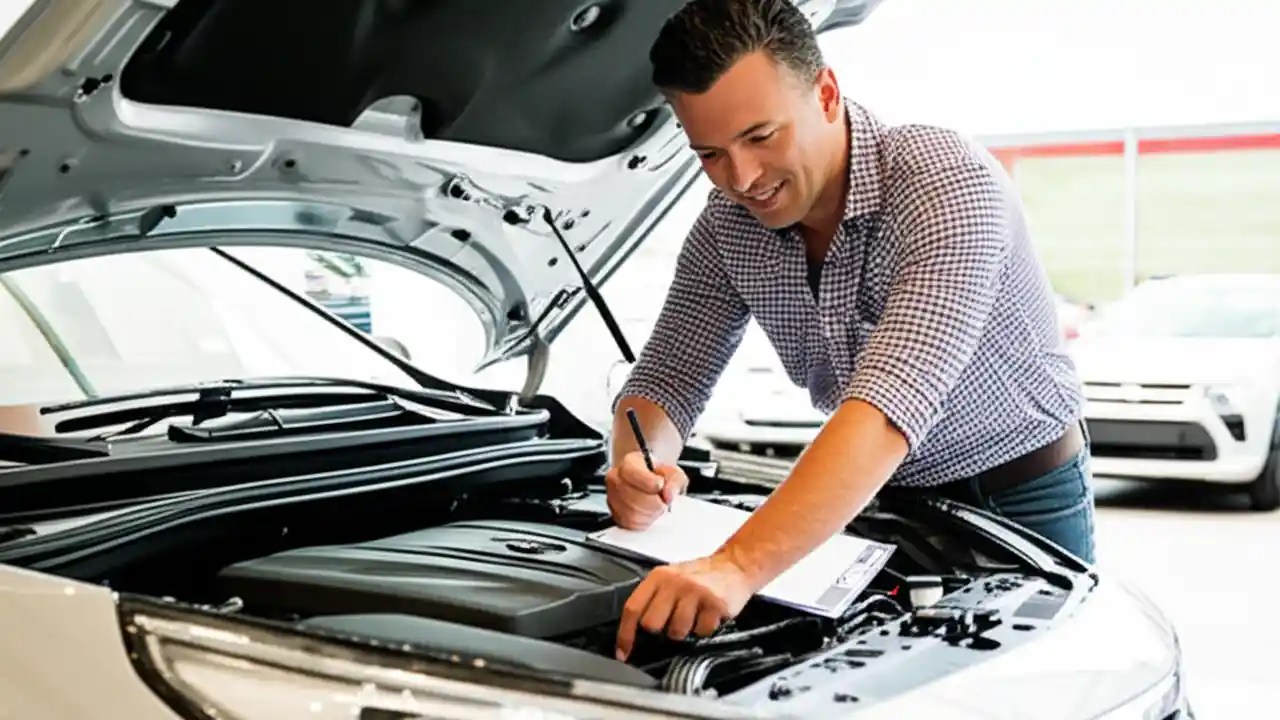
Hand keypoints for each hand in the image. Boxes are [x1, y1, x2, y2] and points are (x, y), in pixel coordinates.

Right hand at [605, 451, 687, 529]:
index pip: (632, 473)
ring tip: (656, 506)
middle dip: (654, 502)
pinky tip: (649, 513)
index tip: (660, 485)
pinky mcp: (616, 515)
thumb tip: (668, 494)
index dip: (648, 482)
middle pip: (633, 496)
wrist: (649, 485)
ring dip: (650, 513)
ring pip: (632, 512)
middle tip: (662, 500)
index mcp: (629, 463)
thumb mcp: (672, 472)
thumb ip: (674, 480)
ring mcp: (613, 498)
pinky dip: (645, 521)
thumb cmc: (658, 477)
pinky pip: (631, 523)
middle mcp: (616, 479)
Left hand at [614, 553, 754, 661]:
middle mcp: (675, 583)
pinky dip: (704, 629)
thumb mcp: (671, 578)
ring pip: (677, 631)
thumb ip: (653, 598)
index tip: (623, 652)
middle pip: (652, 624)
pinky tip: (708, 615)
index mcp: (659, 576)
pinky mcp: (714, 604)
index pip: (633, 608)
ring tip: (694, 615)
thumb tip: (634, 631)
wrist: (734, 565)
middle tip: (673, 620)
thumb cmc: (701, 576)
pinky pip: (702, 631)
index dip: (625, 634)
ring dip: (685, 630)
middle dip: (661, 630)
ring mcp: (695, 592)